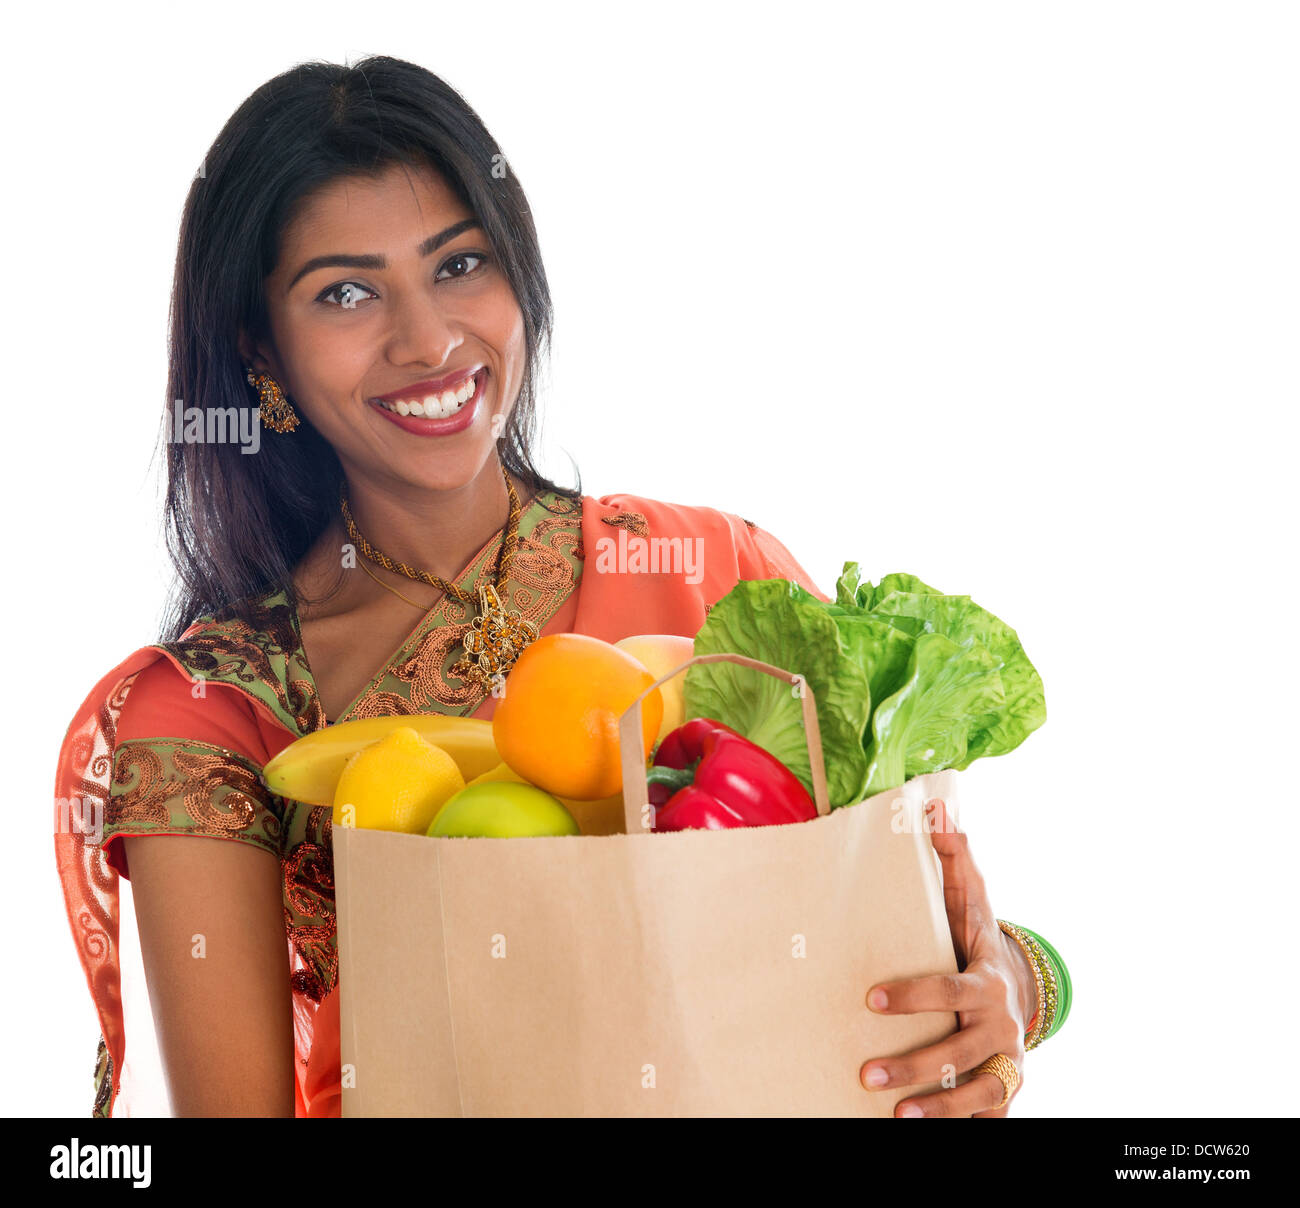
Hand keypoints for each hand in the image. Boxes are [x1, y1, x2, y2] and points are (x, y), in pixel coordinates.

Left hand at [860, 798, 1032, 1117]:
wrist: (1018, 987)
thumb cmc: (976, 938)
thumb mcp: (969, 901)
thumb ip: (952, 858)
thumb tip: (933, 805)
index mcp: (987, 978)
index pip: (951, 989)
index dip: (914, 994)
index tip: (871, 1000)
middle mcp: (999, 1023)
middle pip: (958, 1049)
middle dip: (915, 1063)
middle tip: (865, 1071)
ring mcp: (1004, 1060)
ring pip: (973, 1091)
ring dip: (934, 1106)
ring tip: (891, 1112)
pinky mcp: (1003, 1090)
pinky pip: (986, 1115)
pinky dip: (962, 1127)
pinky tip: (920, 1132)